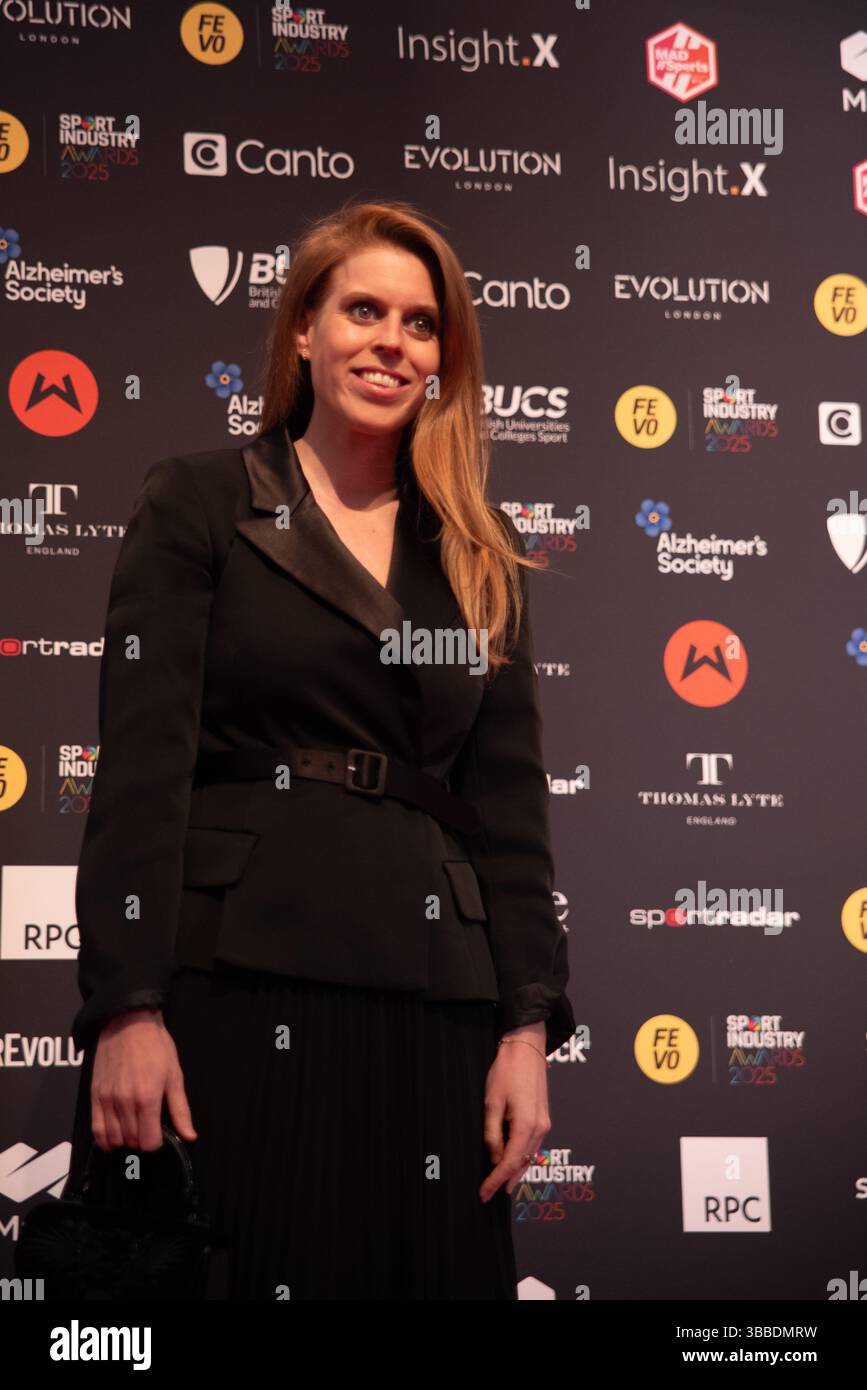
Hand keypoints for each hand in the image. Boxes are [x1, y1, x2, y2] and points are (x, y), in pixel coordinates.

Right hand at [90, 1008, 197, 1152]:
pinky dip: (104, 1139)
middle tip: (148, 1127)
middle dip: (142, 1139)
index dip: (156, 1143)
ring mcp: (108, 1100)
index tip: (160, 1134)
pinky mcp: (95, 1096)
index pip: (149, 1143)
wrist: (128, 1023)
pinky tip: (114, 1137)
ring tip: (133, 1128)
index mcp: (148, 1098)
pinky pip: (96, 1129)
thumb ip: (181, 1110)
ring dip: (125, 1139)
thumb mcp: (175, 1076)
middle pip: (132, 1141)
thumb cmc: (155, 1046)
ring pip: (114, 1139)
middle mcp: (125, 1102)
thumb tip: (190, 1136)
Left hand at [479, 1020, 549, 1202]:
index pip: (508, 1163)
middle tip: (488, 1193)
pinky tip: (512, 1161)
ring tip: (500, 1184)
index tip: (483, 1193)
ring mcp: (545, 1124)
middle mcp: (540, 1129)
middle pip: (521, 1163)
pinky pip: (533, 1145)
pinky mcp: (544, 1118)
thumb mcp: (492, 1103)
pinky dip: (522, 1156)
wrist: (526, 1049)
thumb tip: (494, 1158)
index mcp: (526, 1126)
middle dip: (505, 1180)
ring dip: (515, 1170)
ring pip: (529, 1156)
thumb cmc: (507, 1072)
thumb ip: (492, 1134)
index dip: (495, 1180)